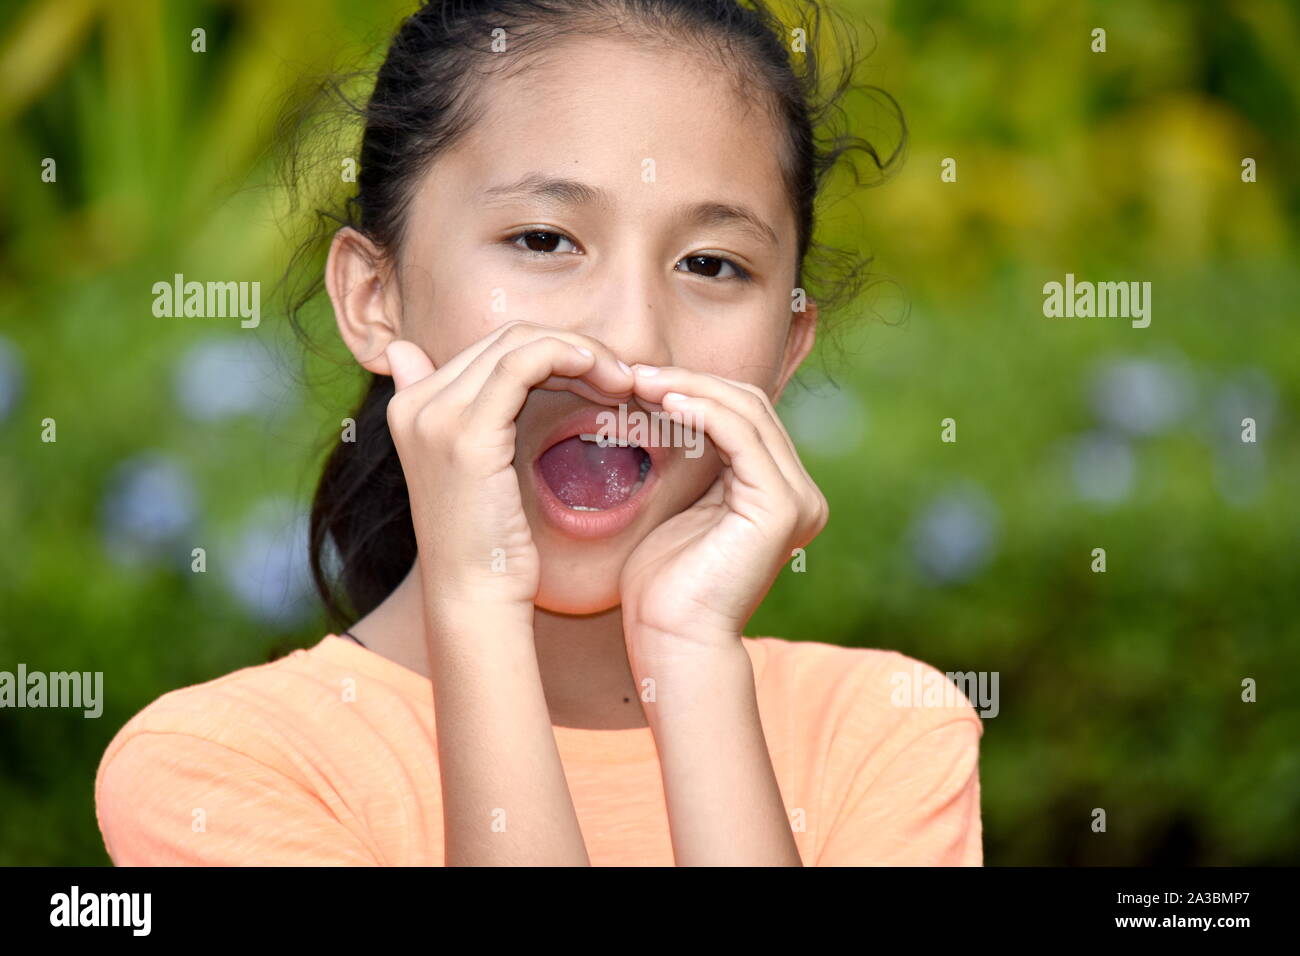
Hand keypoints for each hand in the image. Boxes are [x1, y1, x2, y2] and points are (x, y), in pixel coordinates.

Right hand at [384, 321, 632, 616]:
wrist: (476, 596)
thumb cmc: (490, 542)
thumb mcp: (475, 467)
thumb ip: (464, 411)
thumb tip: (412, 354)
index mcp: (412, 406)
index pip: (492, 348)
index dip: (553, 351)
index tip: (601, 378)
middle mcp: (415, 403)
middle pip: (507, 337)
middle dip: (573, 348)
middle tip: (621, 377)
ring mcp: (436, 415)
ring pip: (519, 342)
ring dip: (582, 352)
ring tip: (623, 381)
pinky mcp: (467, 432)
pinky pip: (525, 362)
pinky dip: (571, 357)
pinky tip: (606, 378)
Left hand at [619, 366, 827, 661]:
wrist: (672, 643)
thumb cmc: (664, 588)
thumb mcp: (681, 508)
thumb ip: (695, 463)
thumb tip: (675, 404)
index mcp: (780, 494)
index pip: (745, 417)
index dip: (695, 388)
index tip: (639, 378)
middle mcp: (801, 494)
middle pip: (751, 406)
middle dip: (691, 381)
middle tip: (636, 371)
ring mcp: (798, 500)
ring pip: (748, 412)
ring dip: (690, 388)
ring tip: (641, 381)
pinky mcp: (781, 507)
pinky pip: (741, 436)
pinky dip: (701, 409)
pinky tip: (663, 400)